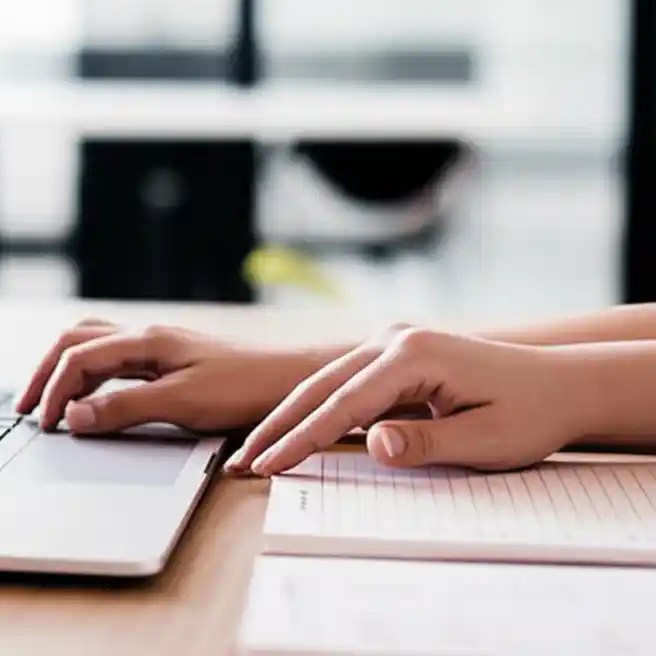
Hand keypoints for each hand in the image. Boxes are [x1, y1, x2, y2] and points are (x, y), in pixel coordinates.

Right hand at [16, 318, 326, 433]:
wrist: (295, 378)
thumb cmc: (246, 388)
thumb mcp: (181, 404)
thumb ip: (124, 408)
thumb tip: (73, 417)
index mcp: (144, 340)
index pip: (77, 358)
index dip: (53, 392)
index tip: (45, 426)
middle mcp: (145, 335)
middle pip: (74, 341)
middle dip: (43, 373)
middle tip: (25, 409)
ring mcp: (156, 344)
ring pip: (91, 342)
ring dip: (62, 367)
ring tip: (46, 397)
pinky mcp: (169, 357)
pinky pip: (111, 353)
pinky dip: (86, 368)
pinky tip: (88, 389)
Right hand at [226, 324, 591, 475]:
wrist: (562, 384)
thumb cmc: (531, 414)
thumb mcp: (486, 439)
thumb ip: (426, 443)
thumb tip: (373, 444)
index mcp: (414, 355)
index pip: (343, 405)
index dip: (302, 439)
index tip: (269, 466)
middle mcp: (395, 338)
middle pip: (320, 386)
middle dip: (278, 426)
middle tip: (242, 461)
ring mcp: (392, 342)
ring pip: (324, 381)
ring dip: (289, 417)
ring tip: (256, 450)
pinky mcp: (394, 353)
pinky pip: (343, 382)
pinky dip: (315, 407)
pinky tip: (292, 429)